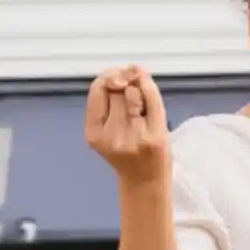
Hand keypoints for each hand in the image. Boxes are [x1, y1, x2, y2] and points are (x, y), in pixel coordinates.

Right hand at [84, 64, 169, 188]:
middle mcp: (112, 135)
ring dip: (138, 88)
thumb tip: (132, 68)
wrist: (146, 181)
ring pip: (133, 91)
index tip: (118, 79)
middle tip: (132, 96)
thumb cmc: (128, 151)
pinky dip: (150, 87)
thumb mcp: (108, 129)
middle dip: (126, 83)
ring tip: (140, 104)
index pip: (98, 89)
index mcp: (94, 133)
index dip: (109, 76)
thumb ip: (111, 99)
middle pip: (117, 89)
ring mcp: (134, 136)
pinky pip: (152, 99)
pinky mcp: (155, 136)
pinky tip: (147, 86)